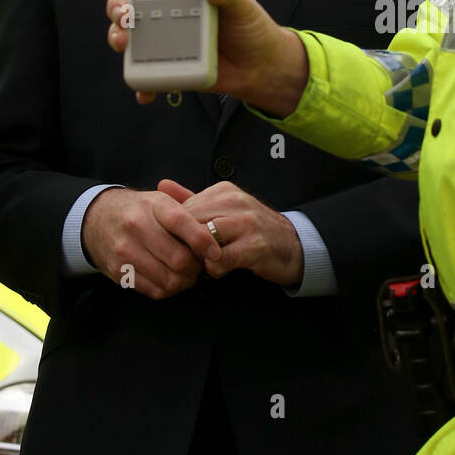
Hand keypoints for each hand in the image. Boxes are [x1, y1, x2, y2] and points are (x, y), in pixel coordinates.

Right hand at [81, 186, 220, 299]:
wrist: (97, 219)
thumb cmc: (139, 211)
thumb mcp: (161, 201)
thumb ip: (188, 214)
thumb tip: (215, 237)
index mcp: (154, 206)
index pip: (182, 223)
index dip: (203, 241)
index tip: (215, 252)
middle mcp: (137, 226)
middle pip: (179, 259)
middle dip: (196, 267)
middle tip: (200, 265)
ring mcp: (125, 250)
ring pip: (168, 279)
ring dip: (184, 281)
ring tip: (187, 274)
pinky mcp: (119, 271)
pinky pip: (153, 290)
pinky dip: (168, 289)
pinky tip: (170, 279)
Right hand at [105, 0, 308, 114]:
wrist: (263, 68)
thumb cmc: (252, 30)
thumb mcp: (243, 6)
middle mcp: (170, 15)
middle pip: (131, 12)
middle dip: (119, 15)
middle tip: (124, 21)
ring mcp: (169, 43)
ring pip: (134, 42)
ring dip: (122, 43)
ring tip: (124, 46)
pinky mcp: (173, 67)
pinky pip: (151, 75)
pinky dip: (144, 84)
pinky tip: (144, 91)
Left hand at [158, 179, 304, 286]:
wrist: (293, 245)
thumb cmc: (253, 230)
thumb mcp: (223, 209)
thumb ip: (192, 199)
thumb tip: (161, 185)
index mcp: (223, 191)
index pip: (183, 209)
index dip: (176, 232)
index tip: (182, 244)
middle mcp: (235, 202)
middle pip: (189, 224)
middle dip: (185, 245)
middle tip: (191, 257)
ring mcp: (246, 223)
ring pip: (202, 240)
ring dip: (200, 258)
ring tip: (207, 262)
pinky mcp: (254, 246)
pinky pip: (219, 260)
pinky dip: (215, 270)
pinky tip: (222, 268)